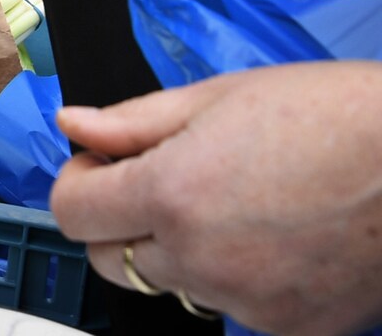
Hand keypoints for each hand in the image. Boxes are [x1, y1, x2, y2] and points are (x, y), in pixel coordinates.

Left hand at [51, 61, 381, 332]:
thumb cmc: (337, 117)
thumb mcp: (220, 96)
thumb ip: (134, 122)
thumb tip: (75, 125)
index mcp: (173, 194)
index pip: (72, 212)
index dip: (80, 182)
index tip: (102, 164)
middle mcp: (203, 259)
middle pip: (113, 259)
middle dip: (119, 220)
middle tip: (162, 179)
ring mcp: (249, 301)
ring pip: (175, 285)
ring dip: (180, 250)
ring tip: (235, 201)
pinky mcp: (293, 327)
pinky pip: (235, 307)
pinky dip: (237, 277)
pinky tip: (273, 237)